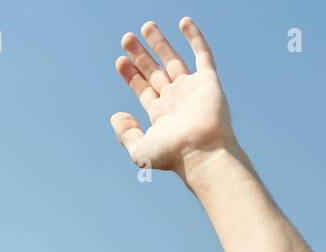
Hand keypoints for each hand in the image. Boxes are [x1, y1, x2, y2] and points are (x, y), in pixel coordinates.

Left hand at [110, 18, 235, 183]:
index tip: (120, 60)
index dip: (131, 74)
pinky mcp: (208, 82)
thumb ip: (125, 134)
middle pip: (155, 72)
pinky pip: (202, 55)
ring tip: (146, 26)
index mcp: (161, 115)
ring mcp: (192, 90)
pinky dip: (194, 38)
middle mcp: (176, 100)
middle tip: (126, 37)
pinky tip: (183, 22)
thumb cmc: (173, 155)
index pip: (143, 89)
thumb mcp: (140, 150)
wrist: (202, 152)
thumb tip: (116, 116)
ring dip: (160, 43)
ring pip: (174, 60)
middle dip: (141, 55)